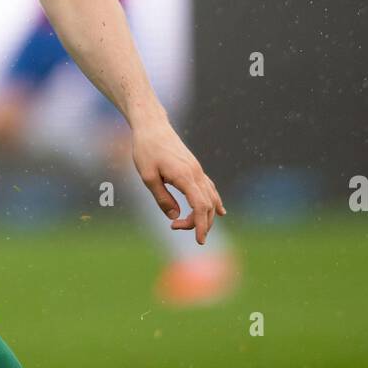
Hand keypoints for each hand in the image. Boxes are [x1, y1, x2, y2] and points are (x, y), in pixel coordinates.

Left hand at [131, 118, 225, 243]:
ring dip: (206, 216)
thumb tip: (174, 217)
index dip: (201, 225)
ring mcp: (198, 170)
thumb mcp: (147, 177)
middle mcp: (196, 173)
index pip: (200, 206)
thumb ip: (162, 198)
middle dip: (198, 223)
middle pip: (207, 205)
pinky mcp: (195, 168)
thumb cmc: (146, 150)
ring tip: (195, 228)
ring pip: (211, 198)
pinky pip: (210, 188)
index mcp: (185, 176)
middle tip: (174, 227)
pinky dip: (215, 202)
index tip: (199, 241)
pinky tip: (220, 211)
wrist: (152, 127)